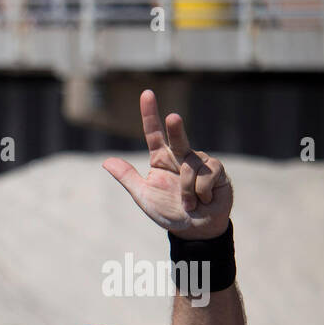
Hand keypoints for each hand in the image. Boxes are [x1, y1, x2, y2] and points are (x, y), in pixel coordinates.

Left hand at [103, 90, 231, 240]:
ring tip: (189, 204)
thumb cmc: (168, 211)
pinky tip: (204, 200)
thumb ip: (127, 177)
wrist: (193, 230)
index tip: (146, 94)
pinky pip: (206, 175)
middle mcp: (180, 156)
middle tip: (172, 117)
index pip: (153, 134)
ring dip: (186, 192)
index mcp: (161, 160)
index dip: (150, 114)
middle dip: (176, 128)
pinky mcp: (217, 170)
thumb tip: (106, 161)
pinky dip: (200, 193)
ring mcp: (200, 161)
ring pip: (191, 167)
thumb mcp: (143, 195)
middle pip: (178, 137)